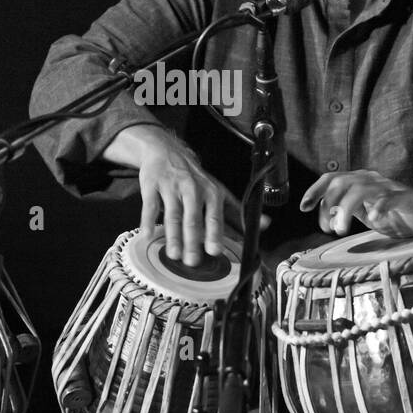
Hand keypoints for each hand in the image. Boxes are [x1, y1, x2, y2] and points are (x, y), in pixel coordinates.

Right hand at [105, 125, 266, 265]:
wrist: (167, 151)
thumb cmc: (195, 180)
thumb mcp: (218, 192)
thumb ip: (237, 213)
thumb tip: (265, 225)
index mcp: (212, 193)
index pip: (215, 217)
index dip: (216, 234)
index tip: (216, 251)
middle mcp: (193, 189)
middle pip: (193, 218)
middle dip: (193, 240)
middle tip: (193, 261)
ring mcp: (171, 187)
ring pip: (173, 214)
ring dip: (173, 235)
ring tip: (174, 254)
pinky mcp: (152, 185)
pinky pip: (150, 205)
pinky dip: (147, 221)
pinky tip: (147, 235)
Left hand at [299, 170, 412, 237]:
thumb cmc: (396, 214)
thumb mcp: (365, 213)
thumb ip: (347, 210)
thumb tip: (325, 215)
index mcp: (359, 182)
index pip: (331, 178)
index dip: (315, 190)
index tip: (304, 208)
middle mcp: (371, 180)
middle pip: (341, 182)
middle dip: (329, 205)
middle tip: (328, 229)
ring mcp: (388, 187)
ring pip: (360, 189)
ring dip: (345, 209)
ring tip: (341, 230)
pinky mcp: (404, 197)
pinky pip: (388, 197)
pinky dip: (378, 206)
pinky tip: (372, 218)